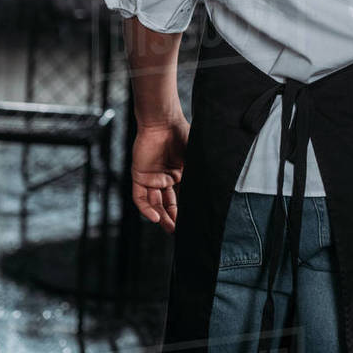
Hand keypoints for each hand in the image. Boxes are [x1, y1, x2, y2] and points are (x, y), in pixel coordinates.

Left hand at [131, 116, 188, 232]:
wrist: (163, 122)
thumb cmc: (182, 135)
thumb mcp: (195, 157)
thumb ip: (199, 173)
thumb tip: (214, 192)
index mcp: (179, 173)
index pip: (181, 197)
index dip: (184, 210)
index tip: (191, 223)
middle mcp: (164, 178)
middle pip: (166, 203)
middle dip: (172, 218)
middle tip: (178, 230)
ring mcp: (151, 177)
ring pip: (154, 203)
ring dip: (160, 216)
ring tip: (169, 227)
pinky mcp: (139, 176)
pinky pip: (140, 197)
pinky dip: (147, 208)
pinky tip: (155, 217)